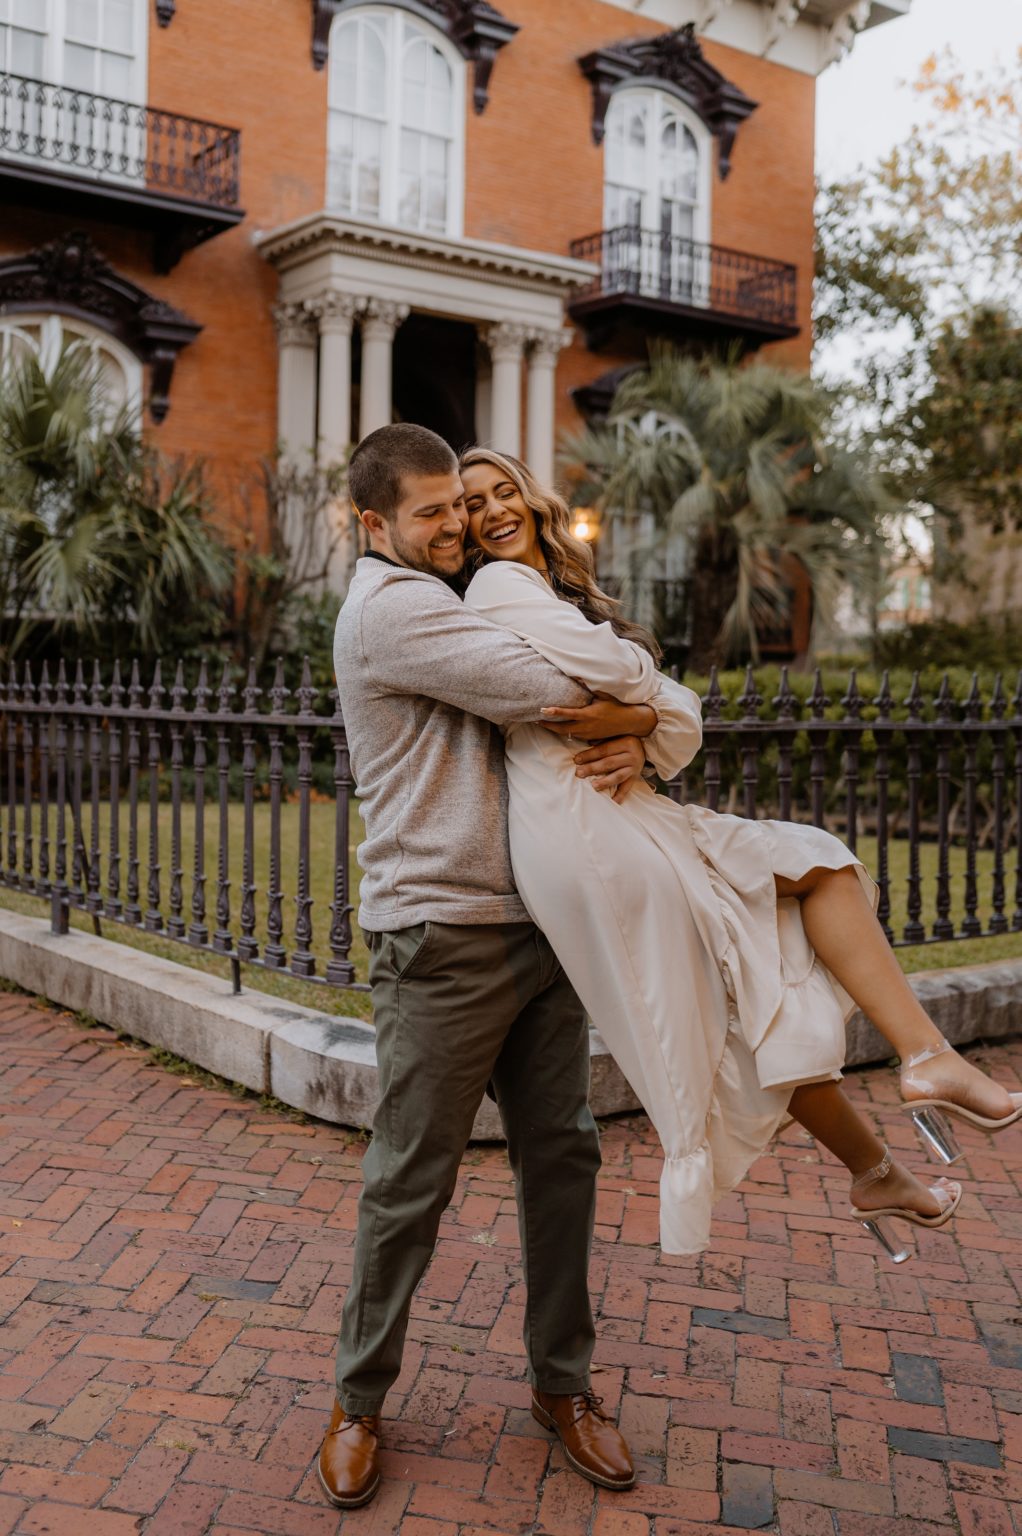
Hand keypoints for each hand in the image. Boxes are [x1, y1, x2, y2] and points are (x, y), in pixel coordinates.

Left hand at [540, 692, 656, 740]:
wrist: (629, 722)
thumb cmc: (616, 706)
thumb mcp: (604, 695)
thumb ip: (590, 686)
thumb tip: (578, 674)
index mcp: (588, 714)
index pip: (568, 714)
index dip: (554, 712)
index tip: (542, 710)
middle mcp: (586, 726)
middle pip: (562, 728)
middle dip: (547, 725)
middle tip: (535, 720)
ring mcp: (587, 734)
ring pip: (566, 733)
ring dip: (554, 729)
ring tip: (542, 724)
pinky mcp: (590, 738)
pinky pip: (574, 736)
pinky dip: (564, 732)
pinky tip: (557, 727)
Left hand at [572, 735, 645, 802]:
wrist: (645, 747)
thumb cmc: (626, 740)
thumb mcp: (618, 735)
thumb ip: (604, 739)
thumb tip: (587, 743)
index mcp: (626, 743)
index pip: (604, 750)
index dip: (590, 755)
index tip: (577, 760)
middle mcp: (631, 756)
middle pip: (609, 763)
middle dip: (592, 769)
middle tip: (579, 773)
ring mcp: (634, 768)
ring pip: (617, 776)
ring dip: (604, 782)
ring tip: (593, 786)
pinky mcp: (635, 778)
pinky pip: (627, 788)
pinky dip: (619, 796)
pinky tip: (612, 802)